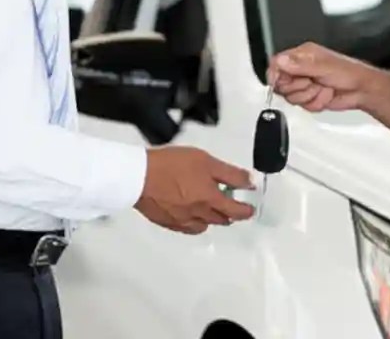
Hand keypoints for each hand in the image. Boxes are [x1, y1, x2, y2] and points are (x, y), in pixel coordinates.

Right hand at [134, 146, 255, 234]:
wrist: (139, 176)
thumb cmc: (173, 165)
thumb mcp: (206, 161)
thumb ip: (230, 174)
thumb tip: (249, 182)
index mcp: (211, 200)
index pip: (237, 210)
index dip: (246, 210)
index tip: (251, 208)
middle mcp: (200, 215)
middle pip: (222, 219)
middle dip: (230, 213)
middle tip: (232, 204)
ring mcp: (183, 221)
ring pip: (206, 225)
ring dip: (213, 218)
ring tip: (212, 207)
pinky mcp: (168, 223)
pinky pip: (189, 228)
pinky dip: (196, 223)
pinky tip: (193, 215)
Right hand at [267, 43, 382, 112]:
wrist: (362, 90)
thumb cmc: (349, 73)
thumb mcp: (324, 65)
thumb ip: (301, 64)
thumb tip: (281, 61)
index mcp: (302, 55)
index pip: (276, 64)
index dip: (277, 76)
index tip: (283, 82)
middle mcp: (300, 69)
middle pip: (281, 84)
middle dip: (299, 87)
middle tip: (313, 82)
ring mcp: (304, 84)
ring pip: (291, 97)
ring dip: (310, 96)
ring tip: (323, 88)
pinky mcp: (309, 97)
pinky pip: (302, 106)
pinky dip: (316, 103)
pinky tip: (325, 95)